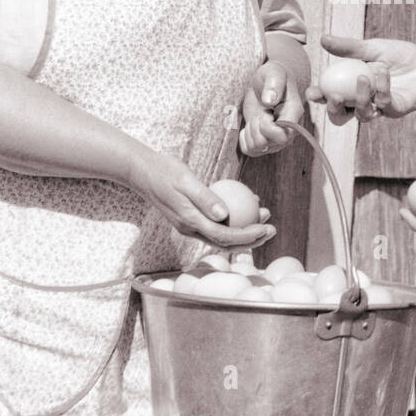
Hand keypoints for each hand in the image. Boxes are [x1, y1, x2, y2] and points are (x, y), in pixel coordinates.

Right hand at [127, 146, 275, 248]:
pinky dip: (233, 220)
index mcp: (190, 222)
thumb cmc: (164, 171)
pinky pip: (216, 225)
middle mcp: (190, 229)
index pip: (224, 237)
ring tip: (264, 217)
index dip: (247, 236)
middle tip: (272, 229)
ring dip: (245, 231)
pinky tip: (247, 205)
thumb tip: (226, 215)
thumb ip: (205, 198)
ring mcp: (190, 226)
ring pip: (222, 236)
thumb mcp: (186, 180)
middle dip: (251, 240)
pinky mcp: (191, 219)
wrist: (142, 172)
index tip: (266, 228)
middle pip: (225, 243)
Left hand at [239, 59, 303, 156]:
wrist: (267, 82)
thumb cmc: (272, 75)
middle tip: (260, 112)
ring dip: (250, 132)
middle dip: (256, 127)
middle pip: (267, 144)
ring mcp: (276, 139)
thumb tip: (269, 100)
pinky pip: (249, 150)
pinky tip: (250, 125)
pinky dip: (244, 139)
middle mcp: (287, 131)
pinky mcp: (263, 142)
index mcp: (293, 114)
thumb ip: (273, 83)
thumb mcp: (273, 72)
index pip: (282, 135)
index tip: (264, 111)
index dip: (267, 127)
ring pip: (256, 149)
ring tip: (256, 117)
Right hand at [306, 33, 415, 125]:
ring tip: (362, 77)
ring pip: (362, 114)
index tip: (312, 91)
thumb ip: (349, 48)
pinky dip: (381, 86)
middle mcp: (363, 101)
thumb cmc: (402, 56)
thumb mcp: (372, 48)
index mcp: (353, 87)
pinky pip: (384, 104)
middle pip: (341, 115)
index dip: (319, 97)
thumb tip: (322, 39)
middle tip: (331, 96)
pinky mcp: (396, 109)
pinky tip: (382, 70)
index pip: (331, 95)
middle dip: (333, 109)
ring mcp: (379, 108)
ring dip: (359, 98)